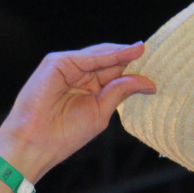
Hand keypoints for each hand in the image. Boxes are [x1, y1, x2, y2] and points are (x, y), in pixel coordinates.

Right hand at [0, 42, 155, 181]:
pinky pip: (88, 57)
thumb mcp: (101, 111)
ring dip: (122, 52)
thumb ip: (120, 92)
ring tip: (143, 50)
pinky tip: (126, 54)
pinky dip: (107, 55)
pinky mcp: (57, 62)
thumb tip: (149, 82)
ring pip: (100, 56)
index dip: (134, 68)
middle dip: (130, 57)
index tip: (157, 66)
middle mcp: (79, 75)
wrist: (36, 142)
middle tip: (154, 52)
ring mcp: (67, 67)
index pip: (115, 73)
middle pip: (109, 61)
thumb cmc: (65, 134)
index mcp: (89, 88)